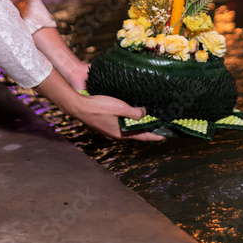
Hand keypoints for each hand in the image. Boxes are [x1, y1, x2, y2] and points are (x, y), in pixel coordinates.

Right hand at [34, 68, 163, 140]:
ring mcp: (108, 130)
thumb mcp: (120, 108)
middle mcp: (115, 135)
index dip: (154, 136)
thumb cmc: (98, 107)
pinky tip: (128, 116)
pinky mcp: (103, 124)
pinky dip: (127, 122)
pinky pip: (120, 125)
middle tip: (158, 127)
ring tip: (146, 121)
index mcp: (121, 134)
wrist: (78, 106)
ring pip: (127, 129)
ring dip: (137, 126)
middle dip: (147, 131)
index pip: (143, 136)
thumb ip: (134, 113)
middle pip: (135, 134)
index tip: (165, 137)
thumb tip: (144, 113)